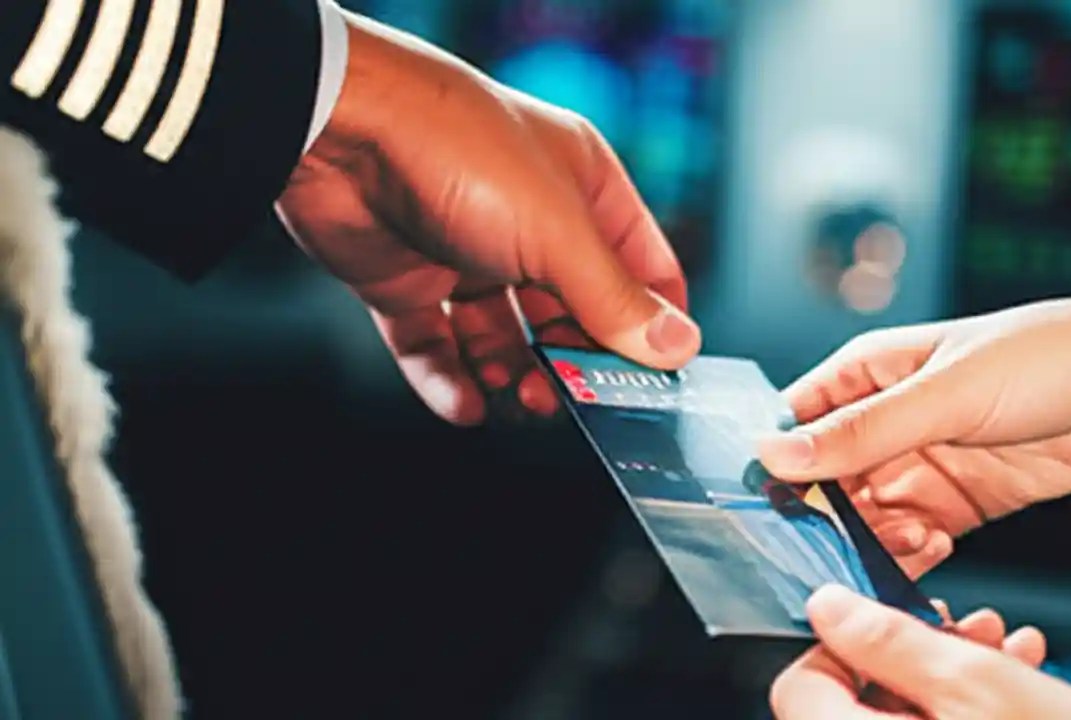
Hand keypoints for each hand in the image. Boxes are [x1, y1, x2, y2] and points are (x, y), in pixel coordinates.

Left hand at [277, 14, 699, 424]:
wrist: (339, 129)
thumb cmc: (457, 149)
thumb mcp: (557, 233)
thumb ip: (614, 300)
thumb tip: (676, 345)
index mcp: (582, 191)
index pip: (640, 270)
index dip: (651, 325)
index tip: (653, 378)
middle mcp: (529, 222)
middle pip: (571, 314)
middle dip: (574, 361)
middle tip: (575, 396)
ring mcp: (467, 252)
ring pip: (505, 339)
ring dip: (514, 377)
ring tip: (516, 397)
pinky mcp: (409, 281)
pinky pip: (439, 347)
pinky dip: (450, 381)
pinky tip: (465, 404)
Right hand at [757, 295, 1070, 576]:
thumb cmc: (1045, 354)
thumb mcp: (944, 392)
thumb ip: (862, 431)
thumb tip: (778, 452)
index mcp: (870, 374)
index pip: (797, 420)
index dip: (779, 460)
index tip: (769, 501)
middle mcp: (889, 421)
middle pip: (828, 480)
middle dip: (828, 514)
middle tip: (834, 540)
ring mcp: (923, 463)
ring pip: (869, 516)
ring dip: (874, 538)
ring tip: (905, 538)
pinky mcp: (958, 502)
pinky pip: (915, 539)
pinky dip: (913, 553)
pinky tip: (931, 546)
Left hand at [771, 586, 1070, 719]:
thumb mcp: (977, 685)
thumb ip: (891, 641)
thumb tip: (828, 607)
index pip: (798, 686)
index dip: (844, 642)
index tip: (892, 621)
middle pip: (853, 706)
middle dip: (915, 655)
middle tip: (969, 630)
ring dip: (949, 682)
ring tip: (1008, 653)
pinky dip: (964, 717)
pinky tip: (1018, 688)